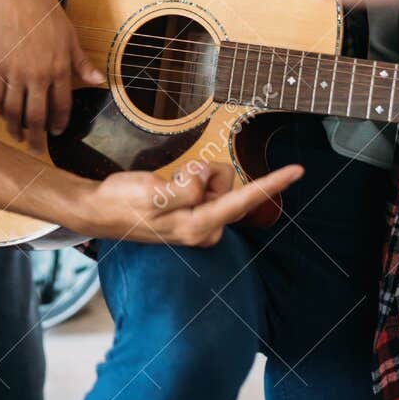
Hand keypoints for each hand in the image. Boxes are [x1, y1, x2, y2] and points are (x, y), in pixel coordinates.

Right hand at [0, 0, 105, 149]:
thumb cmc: (46, 13)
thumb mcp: (71, 36)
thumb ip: (83, 63)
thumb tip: (100, 81)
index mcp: (59, 69)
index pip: (60, 107)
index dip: (59, 124)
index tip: (57, 132)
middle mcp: (37, 76)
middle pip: (36, 117)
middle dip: (37, 139)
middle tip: (37, 150)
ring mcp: (15, 73)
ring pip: (14, 112)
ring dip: (15, 129)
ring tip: (18, 138)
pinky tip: (2, 115)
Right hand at [75, 162, 303, 245]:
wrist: (101, 210)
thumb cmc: (123, 202)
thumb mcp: (151, 192)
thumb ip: (184, 189)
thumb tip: (204, 184)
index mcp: (198, 226)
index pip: (243, 200)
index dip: (272, 183)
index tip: (297, 170)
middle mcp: (206, 228)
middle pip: (228, 183)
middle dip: (202, 173)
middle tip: (171, 181)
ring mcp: (201, 223)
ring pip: (216, 181)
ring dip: (193, 176)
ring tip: (166, 188)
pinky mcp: (195, 215)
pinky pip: (205, 185)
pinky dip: (188, 180)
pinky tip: (168, 191)